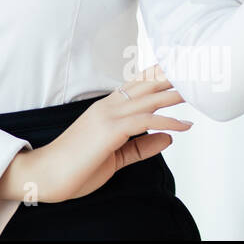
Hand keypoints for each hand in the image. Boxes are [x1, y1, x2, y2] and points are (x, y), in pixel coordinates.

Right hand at [22, 65, 192, 203]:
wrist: (47, 174)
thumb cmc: (76, 168)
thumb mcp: (116, 157)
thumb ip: (141, 147)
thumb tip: (167, 138)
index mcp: (105, 109)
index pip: (135, 86)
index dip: (157, 76)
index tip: (177, 69)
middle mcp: (107, 107)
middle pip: (145, 86)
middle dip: (170, 77)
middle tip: (194, 69)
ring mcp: (107, 116)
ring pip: (148, 99)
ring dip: (174, 94)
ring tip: (196, 91)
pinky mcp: (110, 130)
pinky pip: (146, 121)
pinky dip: (168, 121)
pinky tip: (184, 126)